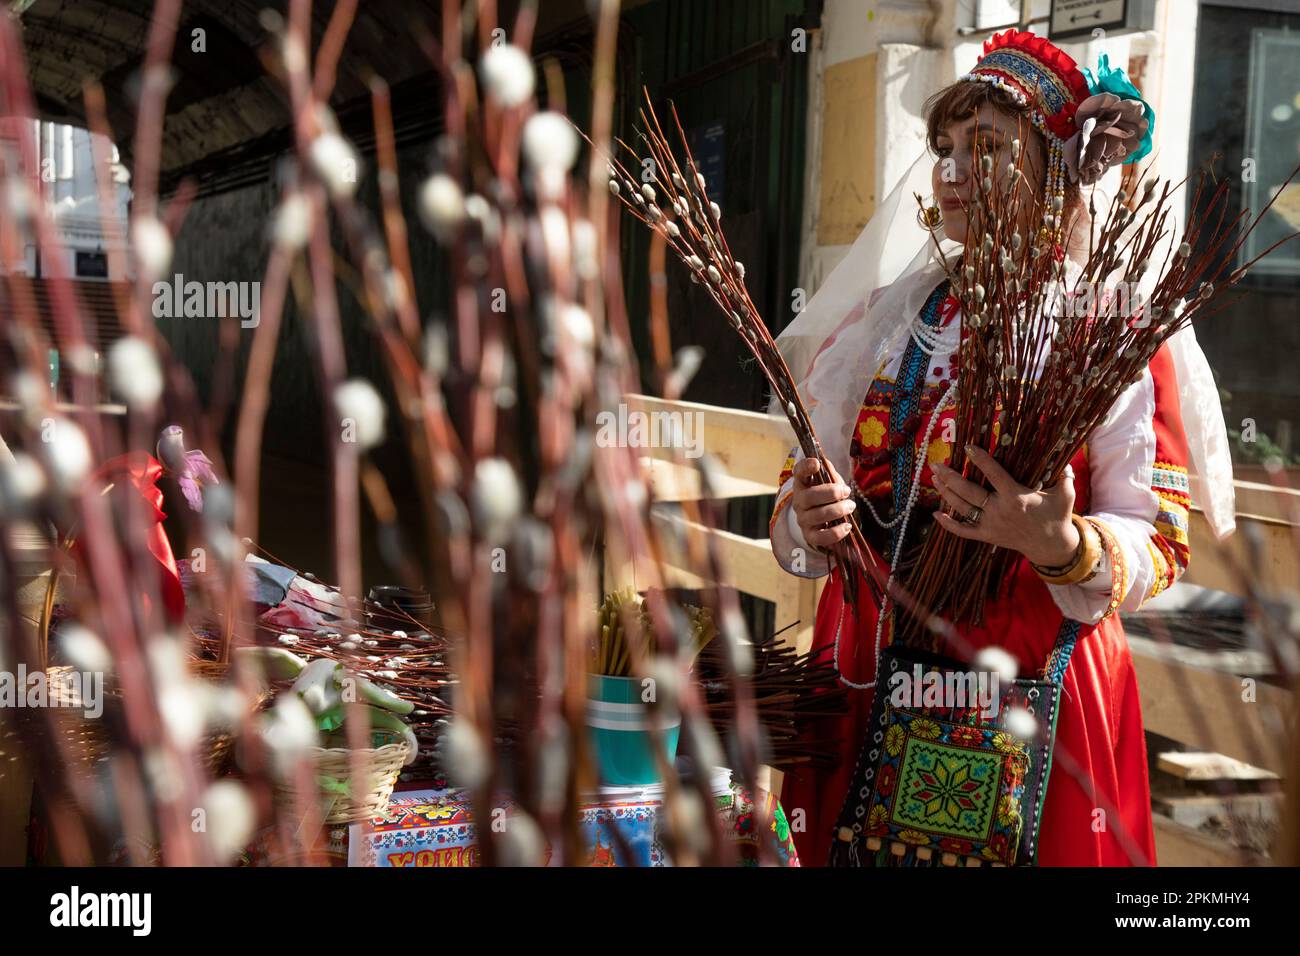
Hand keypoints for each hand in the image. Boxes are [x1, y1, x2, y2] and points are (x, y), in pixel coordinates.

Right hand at [791, 456, 855, 551]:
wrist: (820, 519)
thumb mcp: (829, 481)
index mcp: (802, 483)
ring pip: (816, 516)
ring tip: (850, 506)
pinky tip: (847, 526)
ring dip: (837, 510)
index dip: (806, 467)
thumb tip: (826, 464)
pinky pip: (820, 537)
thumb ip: (829, 473)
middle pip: (809, 496)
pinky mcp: (810, 535)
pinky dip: (835, 533)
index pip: (799, 472)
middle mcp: (799, 501)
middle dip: (831, 493)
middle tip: (846, 492)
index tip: (816, 464)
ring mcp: (803, 519)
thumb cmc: (826, 496)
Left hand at [929, 445, 1079, 566]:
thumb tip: (1065, 458)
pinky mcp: (986, 536)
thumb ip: (1065, 475)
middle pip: (969, 491)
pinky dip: (948, 524)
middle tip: (936, 464)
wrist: (1051, 546)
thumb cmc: (1057, 516)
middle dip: (950, 477)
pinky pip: (963, 531)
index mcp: (1016, 496)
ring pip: (962, 508)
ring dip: (946, 493)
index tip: (967, 447)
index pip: (993, 474)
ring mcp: (991, 525)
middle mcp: (999, 510)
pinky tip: (935, 513)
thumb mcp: (1065, 494)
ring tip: (934, 478)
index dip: (980, 460)